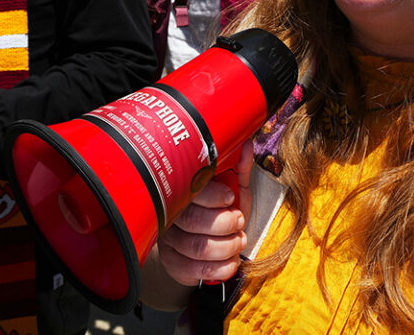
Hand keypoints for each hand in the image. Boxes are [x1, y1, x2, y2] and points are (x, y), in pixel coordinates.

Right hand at [157, 152, 252, 285]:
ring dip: (226, 247)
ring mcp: (169, 240)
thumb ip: (239, 167)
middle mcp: (170, 213)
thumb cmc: (223, 209)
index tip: (230, 198)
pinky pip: (192, 270)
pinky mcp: (172, 263)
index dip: (212, 195)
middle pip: (192, 221)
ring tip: (239, 241)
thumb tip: (244, 142)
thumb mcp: (234, 187)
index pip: (189, 190)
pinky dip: (219, 268)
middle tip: (240, 222)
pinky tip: (231, 262)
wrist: (211, 239)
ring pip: (196, 247)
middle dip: (224, 224)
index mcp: (183, 190)